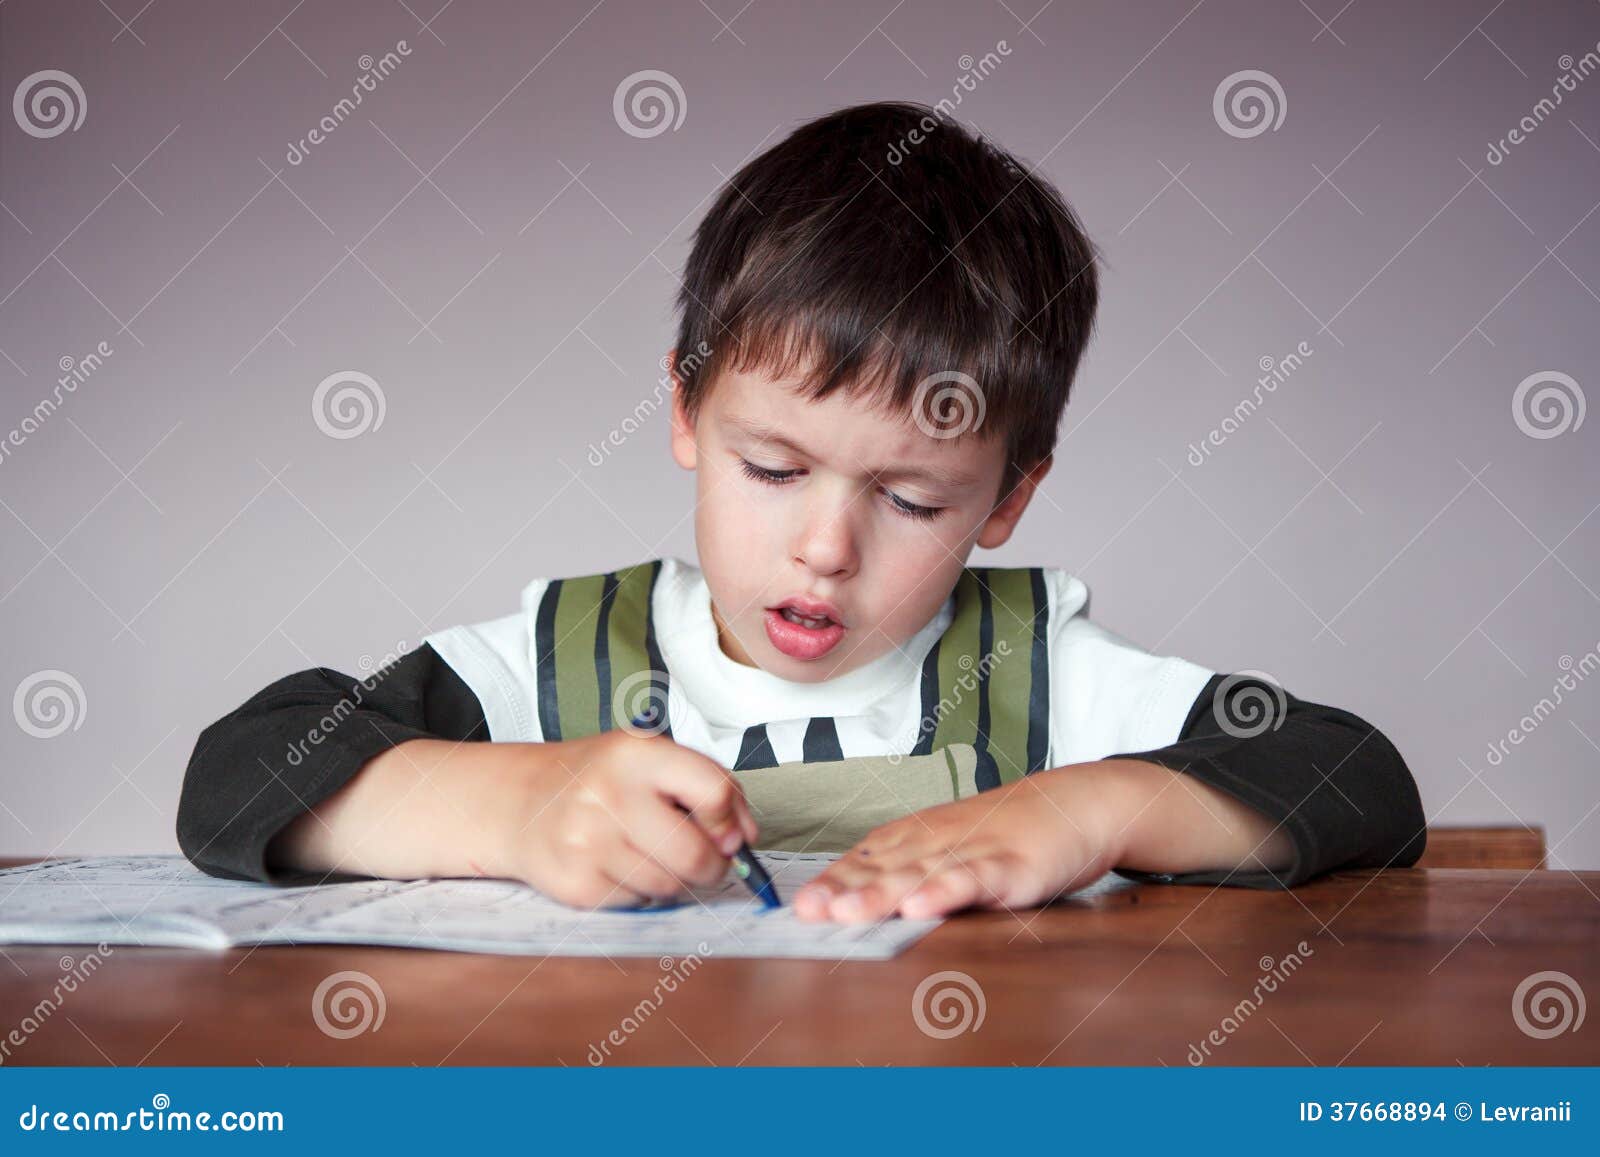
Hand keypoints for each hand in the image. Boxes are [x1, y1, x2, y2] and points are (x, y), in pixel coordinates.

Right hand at [504, 729, 758, 908]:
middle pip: (695, 853)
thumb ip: (707, 786)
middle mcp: (608, 794)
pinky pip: (638, 904)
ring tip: (652, 857)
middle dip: (713, 866)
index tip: (729, 832)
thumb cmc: (598, 779)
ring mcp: (587, 842)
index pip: (713, 791)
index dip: (731, 821)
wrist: (520, 802)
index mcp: (636, 753)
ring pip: (669, 886)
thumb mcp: (649, 758)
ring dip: (675, 881)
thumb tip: (746, 837)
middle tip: (704, 860)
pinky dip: (641, 893)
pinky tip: (620, 867)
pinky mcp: (575, 884)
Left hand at [793, 764, 1127, 922]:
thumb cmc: (1005, 833)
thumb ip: (904, 872)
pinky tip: (921, 907)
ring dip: (880, 894)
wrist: (1072, 804)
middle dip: (841, 889)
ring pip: (919, 873)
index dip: (831, 882)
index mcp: (917, 838)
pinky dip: (945, 892)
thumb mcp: (948, 848)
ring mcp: (972, 852)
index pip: (864, 860)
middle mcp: (936, 841)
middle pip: (882, 867)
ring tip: (846, 912)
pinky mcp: (1010, 867)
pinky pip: (972, 880)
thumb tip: (848, 900)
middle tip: (806, 910)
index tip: (797, 907)